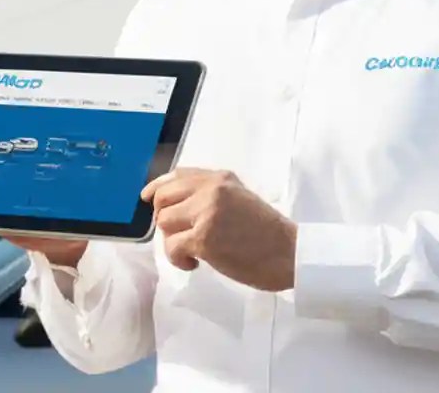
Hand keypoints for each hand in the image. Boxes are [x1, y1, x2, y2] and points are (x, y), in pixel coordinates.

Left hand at [141, 167, 296, 291]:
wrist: (291, 253)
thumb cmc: (267, 232)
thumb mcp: (240, 198)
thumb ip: (212, 194)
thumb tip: (176, 201)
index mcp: (220, 178)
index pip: (177, 175)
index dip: (157, 188)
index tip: (147, 199)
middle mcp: (211, 190)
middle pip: (163, 198)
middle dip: (165, 219)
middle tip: (180, 235)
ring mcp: (206, 213)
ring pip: (164, 223)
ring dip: (173, 241)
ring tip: (192, 252)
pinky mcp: (204, 238)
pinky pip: (172, 246)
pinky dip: (178, 259)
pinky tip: (194, 263)